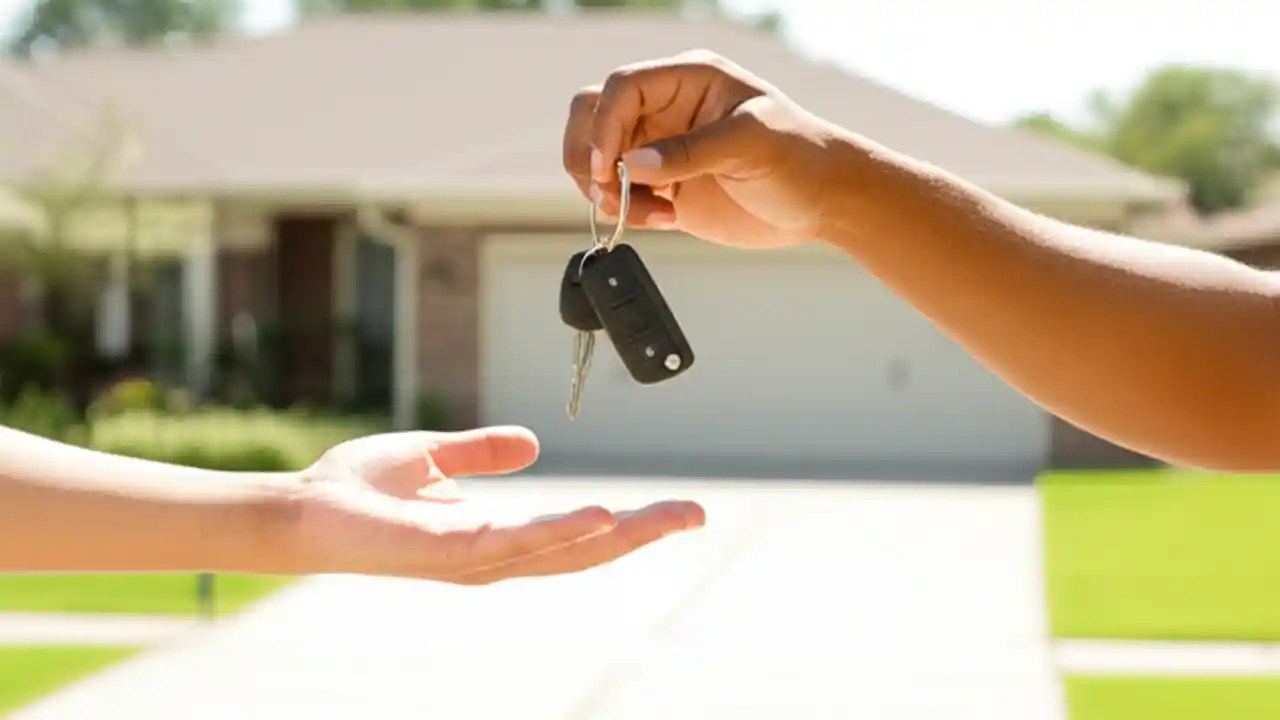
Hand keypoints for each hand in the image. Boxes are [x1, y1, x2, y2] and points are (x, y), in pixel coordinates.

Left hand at [283, 426, 703, 584]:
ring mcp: (473, 560)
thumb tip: (534, 444)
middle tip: (697, 515)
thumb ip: (479, 453)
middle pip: (584, 552)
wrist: (299, 509)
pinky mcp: (448, 552)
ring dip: (621, 537)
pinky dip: (562, 532)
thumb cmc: (355, 490)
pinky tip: (601, 516)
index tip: (674, 511)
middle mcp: (492, 558)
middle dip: (644, 536)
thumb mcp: (431, 458)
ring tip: (670, 518)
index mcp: (494, 537)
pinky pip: (515, 545)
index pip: (574, 537)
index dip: (627, 527)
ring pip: (563, 553)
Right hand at [563, 50, 839, 247]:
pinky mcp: (662, 188)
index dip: (605, 125)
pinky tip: (663, 219)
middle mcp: (665, 110)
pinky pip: (618, 195)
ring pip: (597, 158)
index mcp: (687, 79)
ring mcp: (660, 149)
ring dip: (603, 189)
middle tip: (609, 191)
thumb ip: (691, 152)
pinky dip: (625, 212)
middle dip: (590, 155)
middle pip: (592, 116)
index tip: (611, 167)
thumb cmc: (800, 156)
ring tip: (645, 212)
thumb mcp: (752, 144)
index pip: (622, 88)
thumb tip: (633, 166)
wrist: (822, 202)